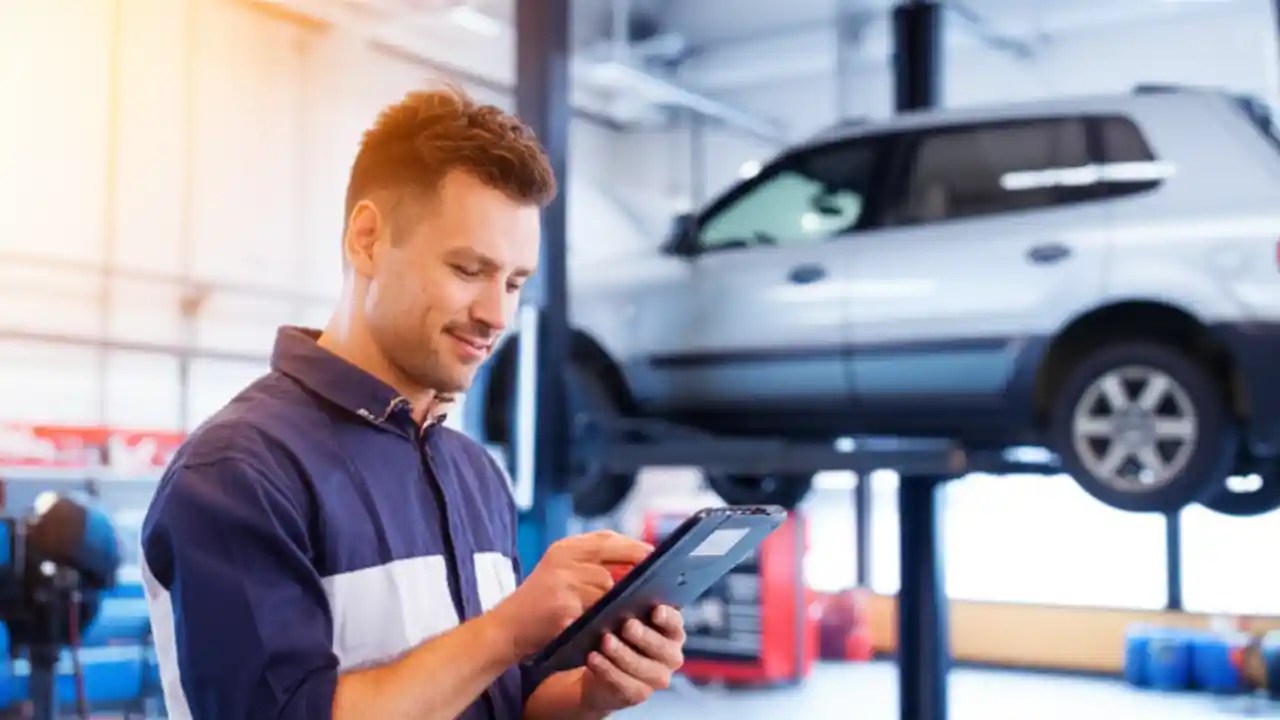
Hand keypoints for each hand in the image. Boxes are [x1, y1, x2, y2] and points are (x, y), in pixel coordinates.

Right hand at [492, 530, 651, 657]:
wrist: (506, 629)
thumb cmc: (539, 604)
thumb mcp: (559, 573)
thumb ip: (590, 564)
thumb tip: (637, 563)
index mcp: (563, 549)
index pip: (605, 538)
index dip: (632, 545)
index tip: (653, 553)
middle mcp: (562, 560)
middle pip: (611, 558)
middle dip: (635, 567)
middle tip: (659, 578)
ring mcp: (562, 583)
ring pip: (607, 587)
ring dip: (622, 598)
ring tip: (639, 605)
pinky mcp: (563, 608)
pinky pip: (597, 612)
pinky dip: (608, 617)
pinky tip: (618, 622)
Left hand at [580, 605, 685, 713]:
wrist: (601, 671)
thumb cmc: (616, 634)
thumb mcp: (623, 618)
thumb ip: (629, 607)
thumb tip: (619, 593)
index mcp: (671, 632)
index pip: (675, 623)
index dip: (668, 617)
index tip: (655, 610)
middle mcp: (670, 656)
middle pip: (663, 648)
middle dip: (644, 636)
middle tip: (627, 625)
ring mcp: (657, 678)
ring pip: (643, 668)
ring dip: (623, 654)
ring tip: (605, 641)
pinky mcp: (638, 694)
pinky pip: (625, 684)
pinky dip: (607, 670)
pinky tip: (593, 658)